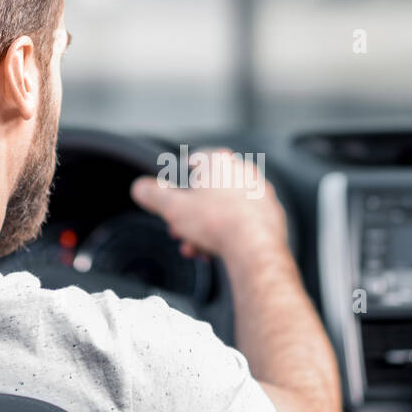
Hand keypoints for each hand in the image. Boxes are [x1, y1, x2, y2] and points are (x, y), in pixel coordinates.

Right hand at [130, 147, 286, 266]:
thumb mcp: (172, 207)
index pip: (195, 160)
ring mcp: (260, 192)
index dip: (180, 180)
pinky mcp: (271, 213)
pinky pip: (242, 221)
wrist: (255, 247)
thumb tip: (139, 187)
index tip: (175, 196)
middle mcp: (243, 172)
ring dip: (206, 228)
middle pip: (209, 191)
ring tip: (196, 247)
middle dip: (191, 214)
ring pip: (225, 208)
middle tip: (180, 231)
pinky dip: (228, 233)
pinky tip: (216, 250)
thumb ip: (153, 194)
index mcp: (220, 162)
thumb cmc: (216, 222)